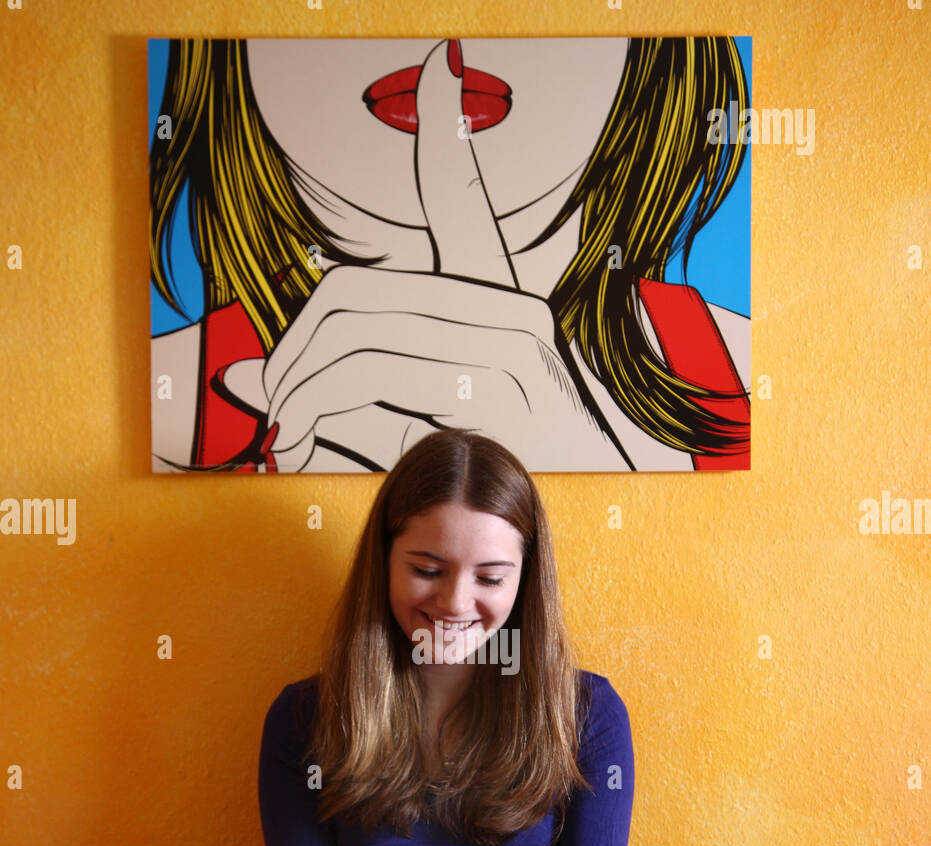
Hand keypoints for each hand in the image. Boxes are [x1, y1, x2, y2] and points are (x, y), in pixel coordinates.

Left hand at [220, 38, 621, 472]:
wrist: (530, 522)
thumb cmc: (469, 467)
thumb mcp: (400, 418)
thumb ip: (328, 385)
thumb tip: (241, 374)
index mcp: (495, 296)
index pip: (462, 201)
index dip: (445, 134)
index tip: (435, 65)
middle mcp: (506, 309)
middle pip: (359, 292)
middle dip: (295, 345)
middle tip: (267, 393)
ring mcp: (504, 349)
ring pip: (357, 335)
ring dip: (300, 383)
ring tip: (281, 423)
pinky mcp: (490, 394)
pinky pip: (369, 377)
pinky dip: (318, 406)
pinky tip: (302, 437)